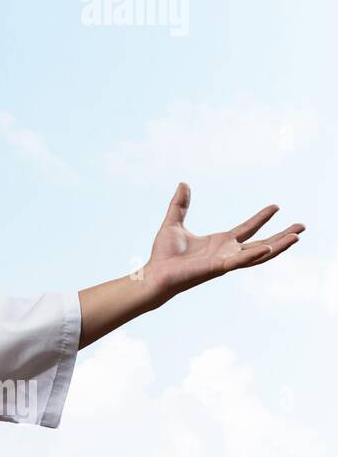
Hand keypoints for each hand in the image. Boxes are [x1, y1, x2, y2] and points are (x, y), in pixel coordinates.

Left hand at [142, 182, 303, 306]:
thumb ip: (180, 205)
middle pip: (262, 243)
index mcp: (220, 242)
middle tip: (302, 227)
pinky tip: (269, 248)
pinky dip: (255, 256)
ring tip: (296, 237)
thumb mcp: (173, 223)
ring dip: (278, 247)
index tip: (276, 206)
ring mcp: (225, 261)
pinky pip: (240, 262)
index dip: (262, 218)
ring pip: (259, 254)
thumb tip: (183, 184)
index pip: (247, 229)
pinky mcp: (218, 268)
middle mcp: (227, 252)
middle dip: (282, 236)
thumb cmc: (164, 254)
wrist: (155, 273)